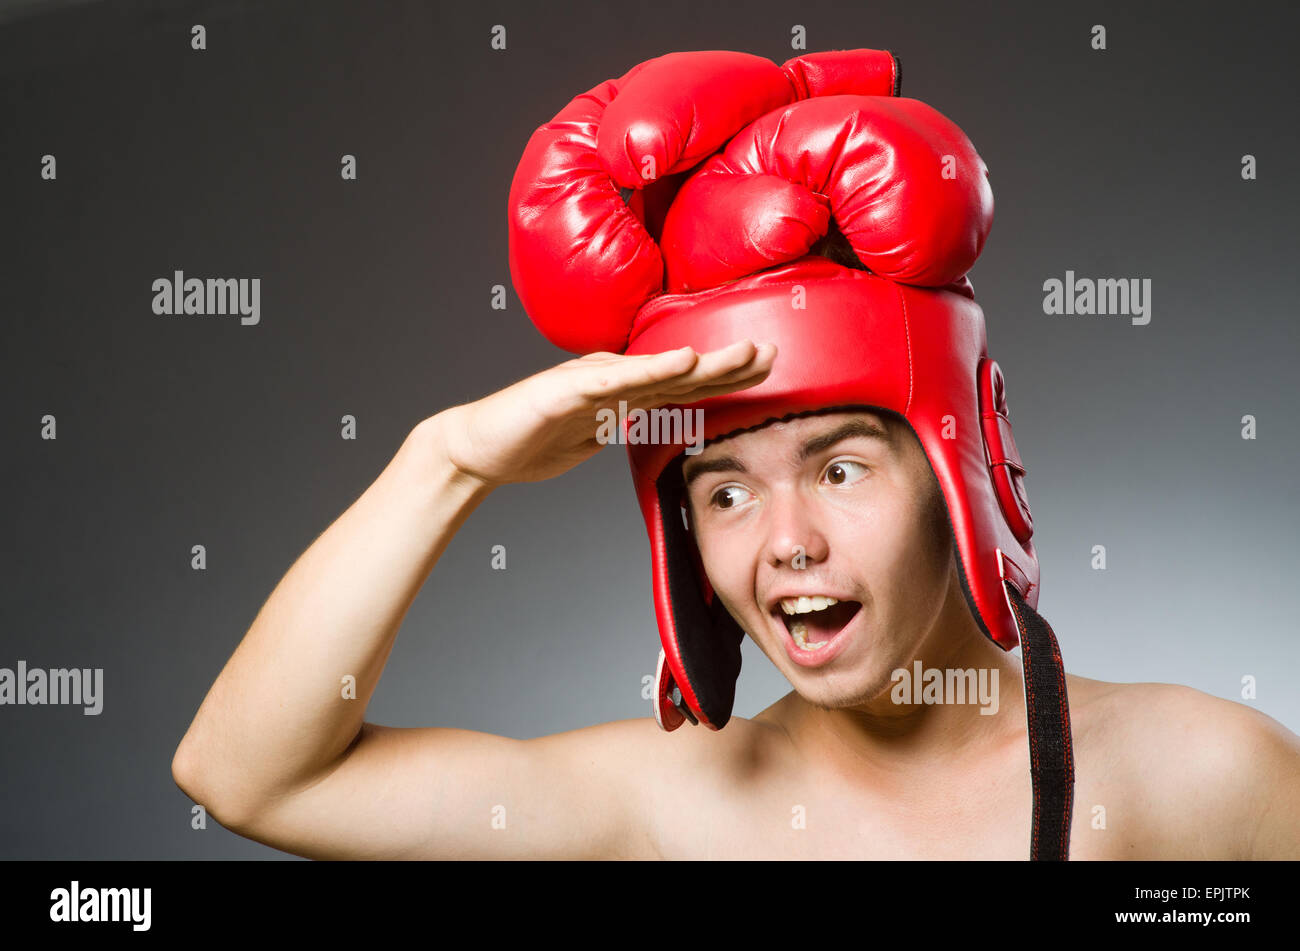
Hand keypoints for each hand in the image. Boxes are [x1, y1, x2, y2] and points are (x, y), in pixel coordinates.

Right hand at [433, 340, 775, 488]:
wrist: (474, 450)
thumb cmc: (529, 441)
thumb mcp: (593, 436)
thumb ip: (624, 424)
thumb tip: (657, 422)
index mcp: (620, 393)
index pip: (683, 384)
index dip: (725, 376)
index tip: (766, 369)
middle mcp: (610, 379)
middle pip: (681, 370)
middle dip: (729, 363)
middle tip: (773, 350)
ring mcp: (589, 381)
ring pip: (656, 369)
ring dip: (703, 361)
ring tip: (743, 354)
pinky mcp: (565, 390)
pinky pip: (615, 379)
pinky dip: (651, 369)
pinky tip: (683, 361)